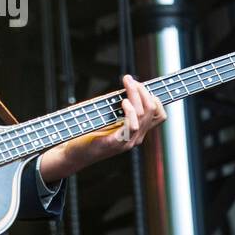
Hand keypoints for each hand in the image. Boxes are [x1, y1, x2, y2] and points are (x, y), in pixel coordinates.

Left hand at [39, 75, 167, 182]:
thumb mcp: (109, 119)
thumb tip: (126, 88)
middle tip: (130, 79)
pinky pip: (132, 126)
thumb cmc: (90, 134)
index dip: (154, 97)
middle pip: (151, 110)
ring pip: (143, 114)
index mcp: (137, 132)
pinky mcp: (117, 143)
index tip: (140, 85)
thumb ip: (119, 109)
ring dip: (136, 94)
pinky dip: (130, 111)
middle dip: (142, 90)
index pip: (159, 115)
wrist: (75, 154)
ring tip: (128, 84)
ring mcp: (128, 142)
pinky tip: (124, 102)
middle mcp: (137, 138)